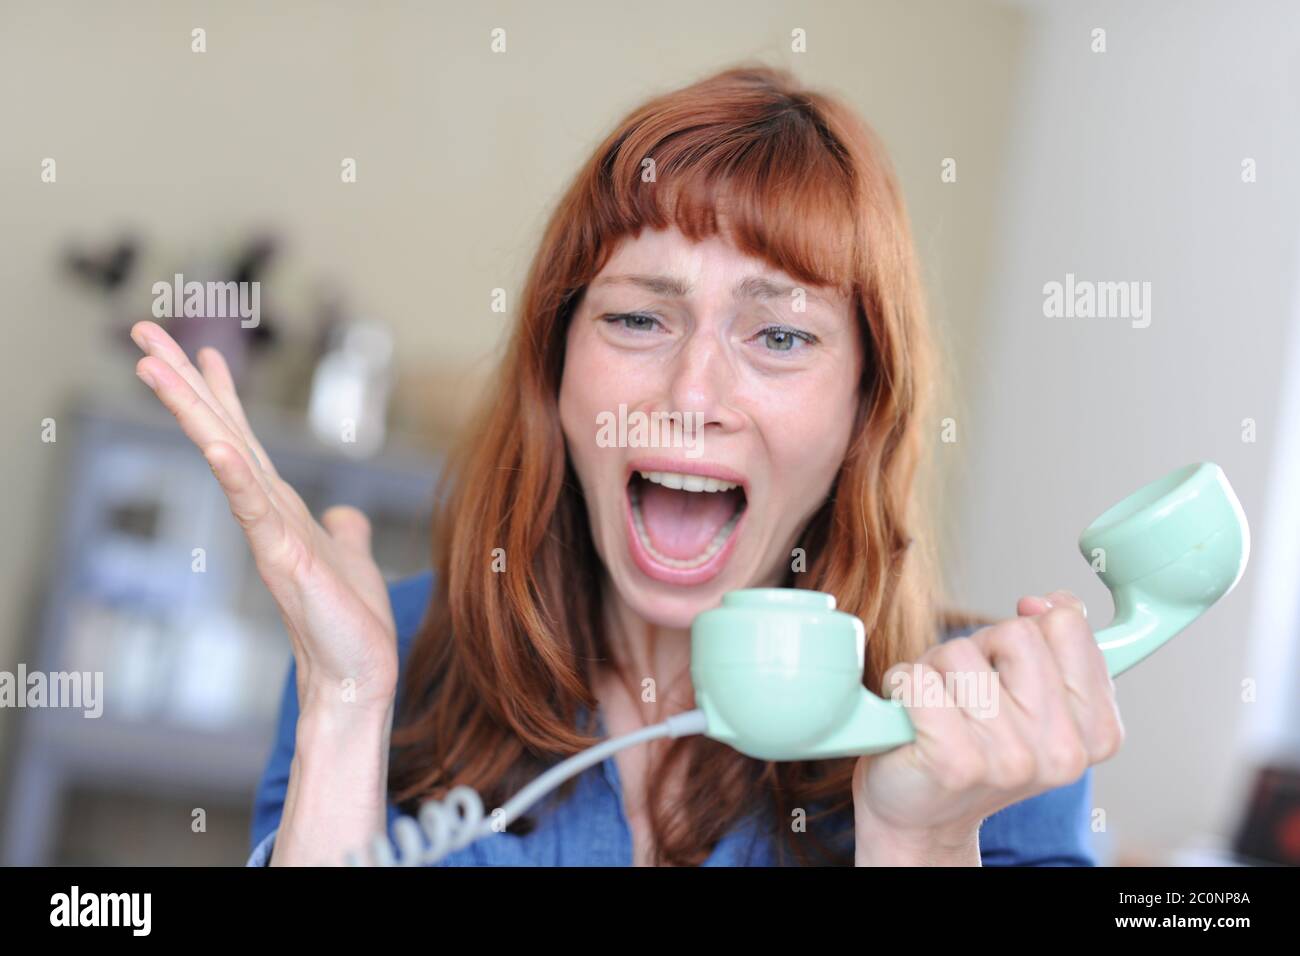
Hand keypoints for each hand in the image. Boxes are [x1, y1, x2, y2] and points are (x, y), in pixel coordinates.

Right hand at [130, 321, 398, 712]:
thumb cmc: (350, 622)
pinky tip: (219, 444)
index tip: (205, 352)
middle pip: (220, 432)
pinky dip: (237, 475)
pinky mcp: (282, 558)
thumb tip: (345, 515)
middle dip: (184, 382)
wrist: (356, 674)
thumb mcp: (352, 559)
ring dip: (190, 410)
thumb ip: (345, 533)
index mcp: (282, 508)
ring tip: (151, 364)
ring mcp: (269, 533)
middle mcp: (267, 513)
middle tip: (144, 331)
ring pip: (224, 457)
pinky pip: (255, 508)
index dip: (225, 396)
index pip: (246, 439)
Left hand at [851, 590, 1124, 864]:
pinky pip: (918, 679)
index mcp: (1097, 732)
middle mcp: (1062, 751)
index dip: (1027, 633)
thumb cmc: (974, 743)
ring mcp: (1011, 760)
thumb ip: (1056, 643)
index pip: (1067, 626)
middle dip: (980, 649)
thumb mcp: (1032, 692)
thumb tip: (1050, 601)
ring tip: (939, 709)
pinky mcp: (955, 761)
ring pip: (961, 652)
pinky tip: (910, 716)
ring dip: (937, 670)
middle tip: (967, 694)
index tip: (1009, 667)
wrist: (922, 812)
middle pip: (1016, 632)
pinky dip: (903, 684)